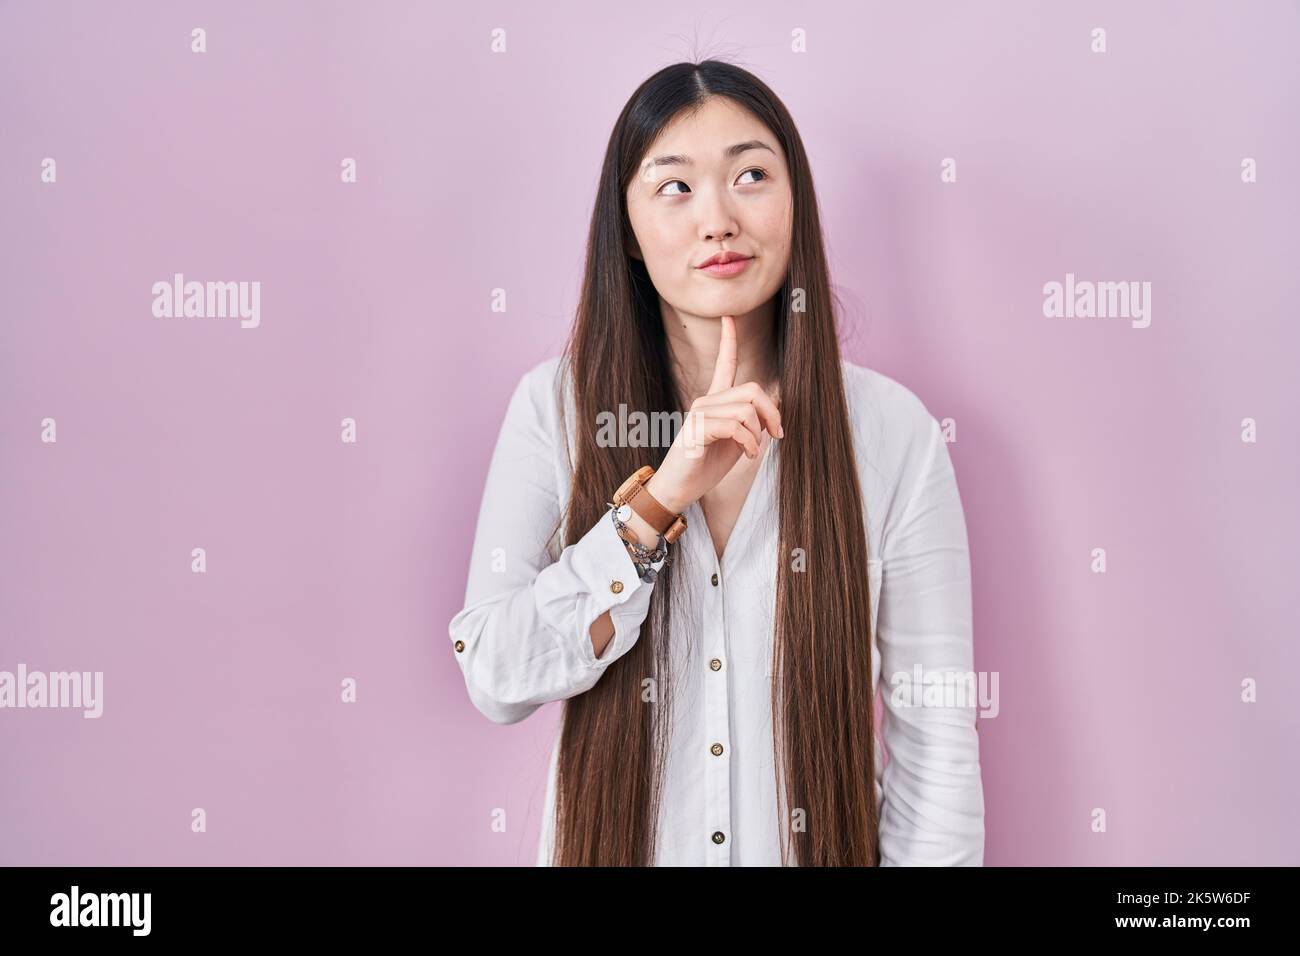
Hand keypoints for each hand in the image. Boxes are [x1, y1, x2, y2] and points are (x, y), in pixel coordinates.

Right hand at [646, 315, 783, 513]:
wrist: (679, 488)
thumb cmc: (705, 466)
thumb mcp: (736, 441)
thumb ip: (751, 423)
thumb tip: (775, 405)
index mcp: (714, 401)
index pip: (724, 364)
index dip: (728, 340)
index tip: (729, 317)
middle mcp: (705, 401)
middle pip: (751, 389)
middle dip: (772, 412)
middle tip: (776, 434)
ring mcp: (699, 414)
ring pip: (746, 410)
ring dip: (758, 434)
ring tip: (752, 450)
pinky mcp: (697, 431)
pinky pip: (735, 427)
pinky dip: (749, 443)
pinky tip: (745, 455)